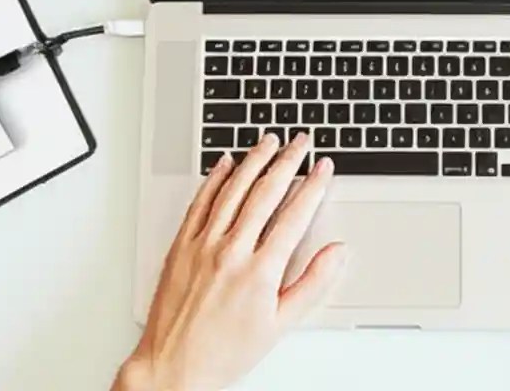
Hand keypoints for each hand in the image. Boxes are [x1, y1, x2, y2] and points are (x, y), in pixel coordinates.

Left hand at [113, 133, 345, 390]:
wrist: (173, 367)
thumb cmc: (224, 353)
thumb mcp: (280, 325)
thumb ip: (313, 284)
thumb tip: (336, 253)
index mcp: (260, 271)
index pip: (294, 215)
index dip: (313, 186)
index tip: (323, 168)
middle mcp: (231, 251)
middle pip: (265, 193)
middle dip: (288, 162)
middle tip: (301, 143)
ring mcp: (203, 246)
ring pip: (232, 190)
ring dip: (254, 161)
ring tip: (268, 141)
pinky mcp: (180, 247)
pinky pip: (200, 203)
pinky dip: (214, 180)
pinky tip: (225, 164)